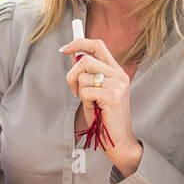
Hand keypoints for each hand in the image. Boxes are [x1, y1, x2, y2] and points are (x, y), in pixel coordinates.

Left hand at [58, 35, 142, 175]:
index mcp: (116, 71)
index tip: (64, 49)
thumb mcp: (94, 91)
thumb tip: (73, 54)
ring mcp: (118, 84)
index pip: (98, 45)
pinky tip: (95, 110)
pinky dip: (85, 103)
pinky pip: (85, 91)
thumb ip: (87, 73)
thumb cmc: (105, 118)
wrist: (119, 140)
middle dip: (72, 75)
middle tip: (75, 91)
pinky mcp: (112, 95)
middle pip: (86, 59)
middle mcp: (119, 75)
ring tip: (92, 105)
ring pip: (83, 77)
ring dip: (80, 93)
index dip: (79, 43)